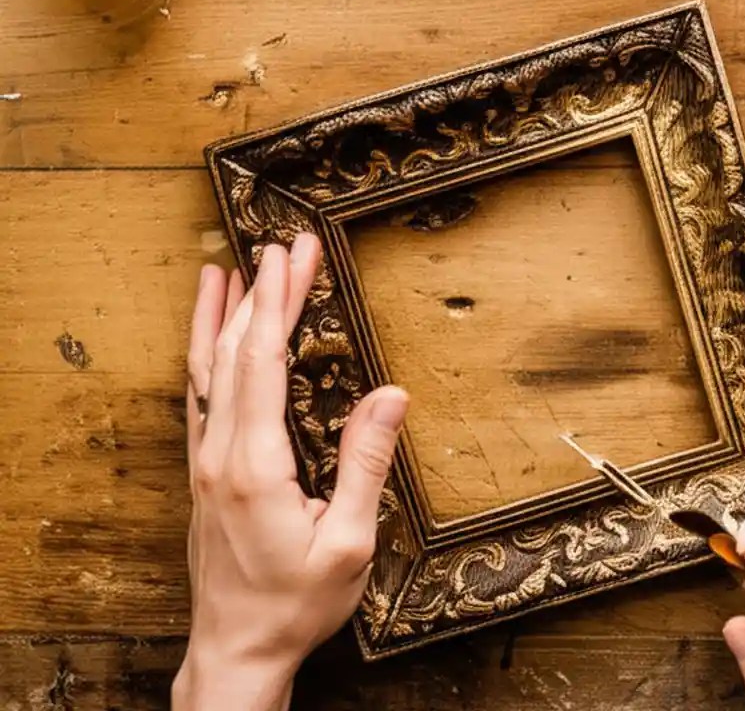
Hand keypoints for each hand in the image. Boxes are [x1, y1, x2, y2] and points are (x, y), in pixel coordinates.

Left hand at [174, 235, 408, 709]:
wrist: (237, 649)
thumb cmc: (294, 604)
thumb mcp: (349, 542)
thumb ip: (365, 463)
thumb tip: (390, 396)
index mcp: (254, 466)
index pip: (263, 362)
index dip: (278, 303)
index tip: (291, 256)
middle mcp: (219, 455)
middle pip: (236, 352)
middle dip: (260, 293)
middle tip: (284, 246)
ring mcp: (205, 463)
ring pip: (207, 370)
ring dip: (221, 316)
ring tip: (229, 269)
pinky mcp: (205, 474)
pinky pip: (201, 396)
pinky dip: (206, 354)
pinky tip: (213, 335)